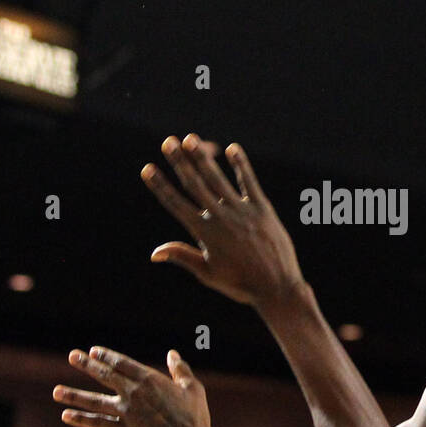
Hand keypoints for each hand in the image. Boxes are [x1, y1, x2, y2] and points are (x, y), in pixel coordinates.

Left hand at [53, 346, 215, 426]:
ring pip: (95, 401)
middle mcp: (134, 393)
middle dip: (87, 364)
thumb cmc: (195, 418)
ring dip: (74, 395)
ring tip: (56, 391)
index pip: (122, 363)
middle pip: (105, 375)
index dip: (107, 355)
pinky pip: (98, 424)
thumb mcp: (192, 389)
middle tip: (72, 356)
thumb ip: (180, 370)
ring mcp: (126, 412)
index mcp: (150, 379)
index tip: (94, 351)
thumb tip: (172, 354)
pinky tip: (67, 416)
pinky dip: (81, 420)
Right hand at [141, 136, 304, 308]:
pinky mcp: (262, 209)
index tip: (147, 169)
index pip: (176, 204)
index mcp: (205, 234)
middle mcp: (221, 218)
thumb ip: (182, 256)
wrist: (277, 287)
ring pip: (218, 179)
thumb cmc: (240, 284)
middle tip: (167, 142)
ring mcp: (242, 212)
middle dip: (179, 162)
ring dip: (203, 157)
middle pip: (195, 185)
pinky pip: (249, 182)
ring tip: (190, 139)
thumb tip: (154, 253)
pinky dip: (240, 165)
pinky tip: (232, 149)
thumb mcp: (208, 273)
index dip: (160, 186)